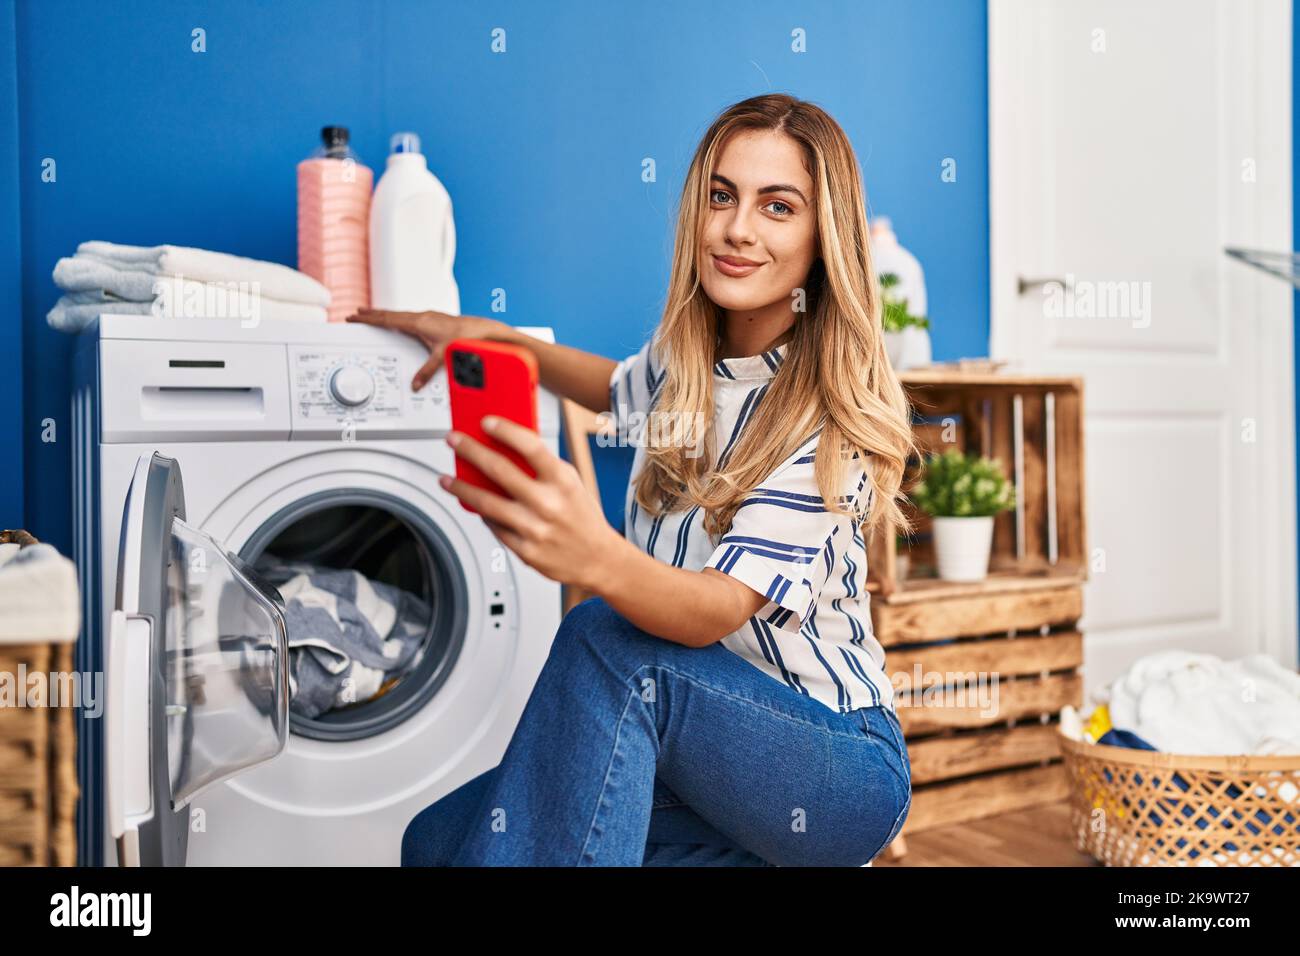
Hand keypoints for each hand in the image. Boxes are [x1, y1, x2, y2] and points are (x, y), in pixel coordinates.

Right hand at [346, 309, 505, 389]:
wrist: (482, 331)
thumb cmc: (465, 339)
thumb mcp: (442, 358)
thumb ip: (427, 372)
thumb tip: (416, 384)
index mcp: (419, 322)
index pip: (387, 319)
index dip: (369, 318)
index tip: (354, 316)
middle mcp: (422, 317)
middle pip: (390, 314)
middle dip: (372, 314)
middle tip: (356, 313)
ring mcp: (428, 317)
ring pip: (400, 315)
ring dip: (385, 315)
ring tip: (373, 316)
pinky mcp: (434, 320)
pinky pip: (409, 318)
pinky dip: (398, 319)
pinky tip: (399, 323)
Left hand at [440, 415, 621, 590]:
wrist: (598, 559)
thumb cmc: (583, 517)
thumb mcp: (571, 483)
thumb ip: (543, 467)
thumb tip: (506, 448)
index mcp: (562, 481)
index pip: (530, 446)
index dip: (504, 430)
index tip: (485, 422)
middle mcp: (548, 503)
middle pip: (499, 471)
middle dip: (470, 451)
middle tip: (454, 441)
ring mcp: (534, 528)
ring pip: (486, 503)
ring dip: (461, 488)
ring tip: (447, 479)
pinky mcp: (524, 550)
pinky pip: (494, 527)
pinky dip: (483, 514)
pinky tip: (476, 506)